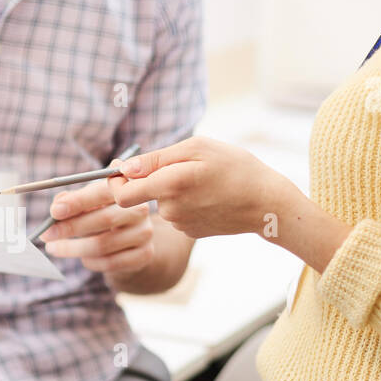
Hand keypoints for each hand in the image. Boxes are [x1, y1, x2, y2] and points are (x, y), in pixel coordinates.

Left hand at [39, 177, 154, 274]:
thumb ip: (72, 199)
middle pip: (104, 219)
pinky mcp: (144, 255)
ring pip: (102, 244)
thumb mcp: (89, 201)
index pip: (102, 192)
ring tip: (54, 248)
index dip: (78, 201)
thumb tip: (57, 207)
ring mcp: (144, 233)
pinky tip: (81, 257)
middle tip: (46, 234)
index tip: (54, 211)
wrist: (130, 237)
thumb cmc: (102, 212)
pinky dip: (89, 261)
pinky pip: (109, 262)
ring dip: (72, 248)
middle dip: (70, 228)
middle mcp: (139, 210)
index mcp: (125, 189)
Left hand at [108, 137, 299, 238]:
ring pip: (161, 202)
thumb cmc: (235, 167)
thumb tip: (124, 169)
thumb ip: (156, 159)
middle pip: (141, 196)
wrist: (266, 203)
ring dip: (170, 189)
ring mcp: (180, 223)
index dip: (114, 182)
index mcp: (170, 183)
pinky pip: (175, 213)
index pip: (121, 194)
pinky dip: (184, 201)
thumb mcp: (198, 148)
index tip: (121, 169)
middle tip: (178, 165)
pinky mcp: (189, 232)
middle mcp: (171, 208)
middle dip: (149, 179)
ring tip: (202, 179)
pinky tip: (207, 195)